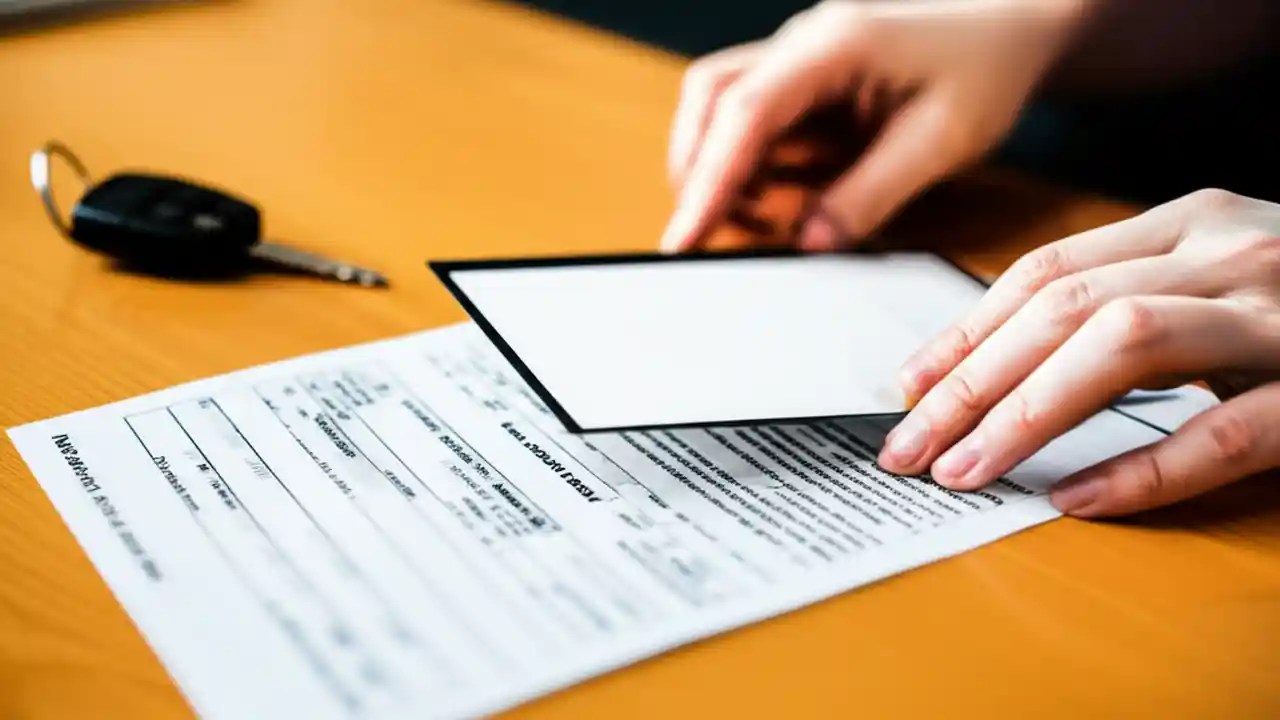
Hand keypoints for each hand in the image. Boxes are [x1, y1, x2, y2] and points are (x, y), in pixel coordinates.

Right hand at [661, 0, 1090, 252]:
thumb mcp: (942, 141)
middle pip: (710, 98)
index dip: (708, 177)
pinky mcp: (800, 81)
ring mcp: (796, 57)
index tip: (684, 236)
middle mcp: (802, 42)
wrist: (1009, 28)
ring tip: (743, 225)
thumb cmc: (986, 70)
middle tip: (696, 240)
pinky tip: (771, 203)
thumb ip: (873, 194)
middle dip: (695, 172)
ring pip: (718, 106)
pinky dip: (744, 165)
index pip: (748, 110)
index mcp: (838, 44)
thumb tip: (808, 245)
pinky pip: (748, 120)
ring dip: (715, 168)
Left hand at [879, 189, 1279, 516]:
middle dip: (967, 381)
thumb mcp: (1211, 275)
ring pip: (1122, 345)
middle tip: (908, 446)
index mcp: (1191, 223)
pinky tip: (1077, 499)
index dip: (963, 332)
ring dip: (1027, 413)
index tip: (906, 388)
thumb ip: (1122, 298)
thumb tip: (996, 362)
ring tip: (968, 470)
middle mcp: (1230, 252)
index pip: (1042, 272)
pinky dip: (1140, 468)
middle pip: (1061, 309)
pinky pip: (1222, 430)